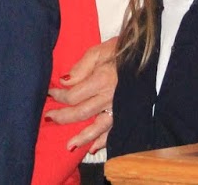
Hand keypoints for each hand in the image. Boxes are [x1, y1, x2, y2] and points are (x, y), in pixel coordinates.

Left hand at [46, 37, 117, 151]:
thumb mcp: (100, 51)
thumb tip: (65, 81)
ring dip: (83, 137)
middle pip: (81, 112)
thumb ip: (81, 66)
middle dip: (63, 116)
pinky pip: (114, 131)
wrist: (149, 55)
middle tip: (49, 117)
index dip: (59, 95)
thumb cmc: (121, 50)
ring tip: (69, 145)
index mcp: (102, 80)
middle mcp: (110, 97)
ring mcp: (119, 108)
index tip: (49, 93)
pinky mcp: (127, 113)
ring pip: (98, 127)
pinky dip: (104, 141)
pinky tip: (93, 147)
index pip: (73, 95)